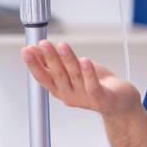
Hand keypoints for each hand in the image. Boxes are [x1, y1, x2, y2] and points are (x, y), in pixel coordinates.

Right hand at [20, 40, 140, 116]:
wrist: (120, 103)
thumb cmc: (95, 84)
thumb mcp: (71, 72)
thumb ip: (55, 63)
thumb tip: (35, 48)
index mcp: (60, 90)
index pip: (43, 77)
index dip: (34, 64)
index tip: (26, 50)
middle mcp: (70, 95)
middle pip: (58, 75)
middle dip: (49, 59)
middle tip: (43, 44)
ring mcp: (85, 98)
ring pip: (74, 76)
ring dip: (68, 60)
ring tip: (62, 45)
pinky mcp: (101, 98)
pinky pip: (93, 86)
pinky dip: (89, 73)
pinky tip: (85, 61)